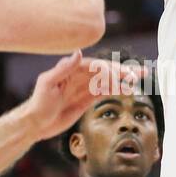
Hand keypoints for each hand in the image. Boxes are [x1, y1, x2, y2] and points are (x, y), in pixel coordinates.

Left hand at [27, 53, 142, 140]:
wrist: (35, 123)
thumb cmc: (38, 102)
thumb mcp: (48, 83)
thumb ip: (64, 68)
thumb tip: (79, 52)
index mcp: (71, 69)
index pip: (95, 66)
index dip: (110, 70)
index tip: (122, 76)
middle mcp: (79, 75)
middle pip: (105, 70)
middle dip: (123, 71)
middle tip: (139, 74)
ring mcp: (84, 87)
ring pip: (107, 80)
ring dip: (123, 79)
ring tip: (139, 79)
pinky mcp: (86, 99)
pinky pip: (104, 92)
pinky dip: (116, 90)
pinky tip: (128, 90)